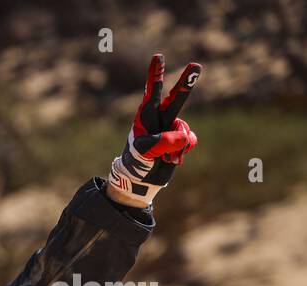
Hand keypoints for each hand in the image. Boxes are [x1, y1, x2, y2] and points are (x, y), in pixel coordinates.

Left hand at [107, 54, 201, 207]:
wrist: (141, 181)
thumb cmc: (136, 163)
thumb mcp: (144, 152)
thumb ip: (162, 142)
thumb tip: (183, 136)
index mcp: (146, 117)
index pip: (152, 93)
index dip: (156, 75)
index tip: (158, 56)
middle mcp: (160, 118)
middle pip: (176, 98)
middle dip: (186, 82)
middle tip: (196, 64)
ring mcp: (171, 128)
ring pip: (184, 129)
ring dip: (178, 145)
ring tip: (165, 157)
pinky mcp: (180, 139)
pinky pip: (190, 140)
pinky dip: (184, 150)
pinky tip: (173, 159)